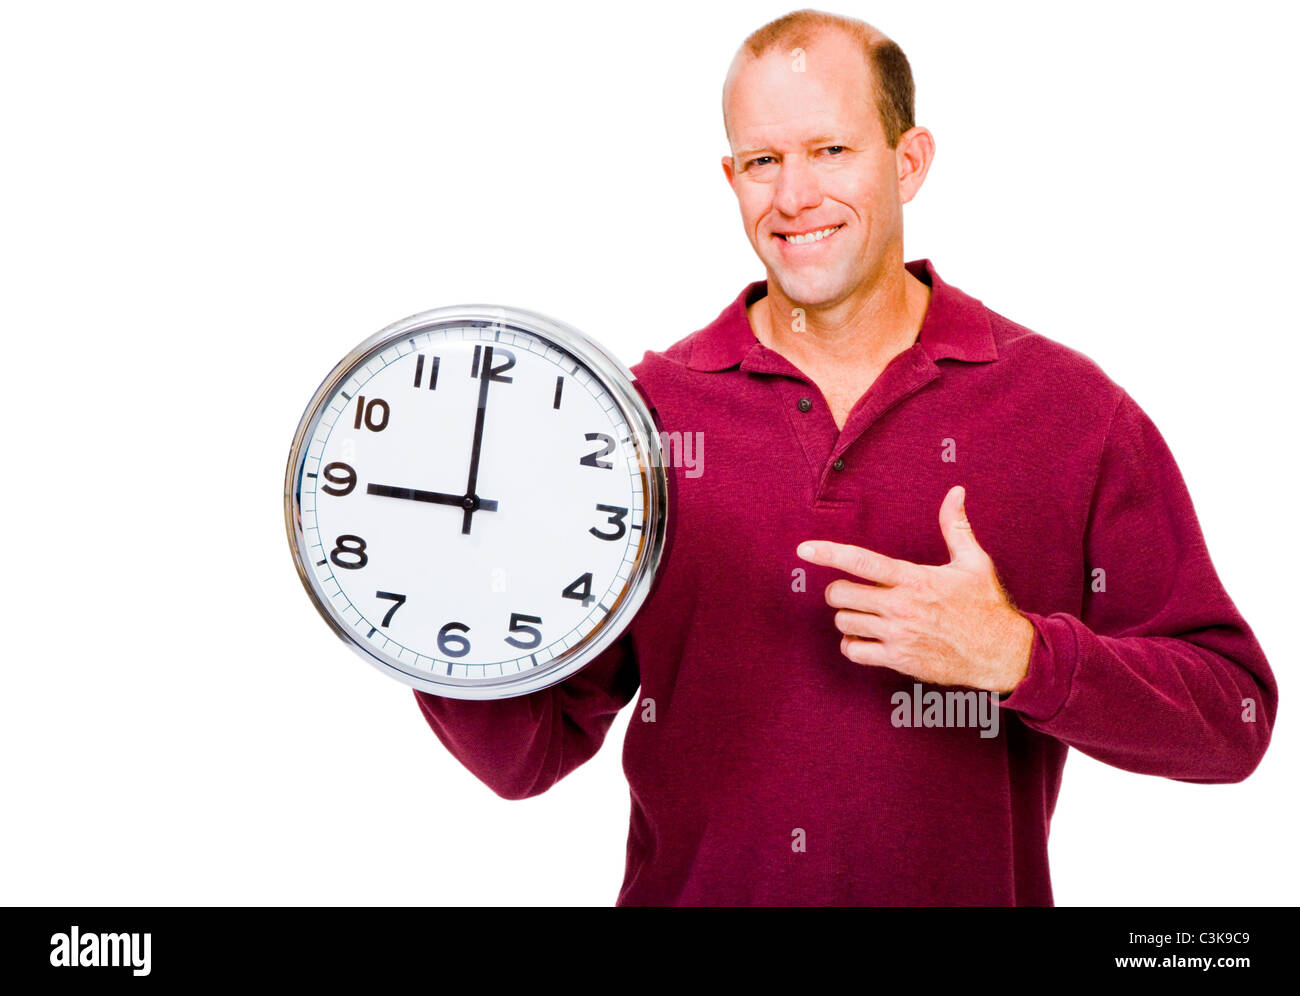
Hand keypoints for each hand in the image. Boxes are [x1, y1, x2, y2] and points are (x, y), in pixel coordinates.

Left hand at [795, 485, 1033, 694]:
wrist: (1001, 653)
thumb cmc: (986, 606)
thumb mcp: (974, 562)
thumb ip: (956, 527)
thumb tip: (956, 492)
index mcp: (914, 578)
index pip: (861, 563)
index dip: (829, 554)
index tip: (805, 550)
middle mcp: (901, 606)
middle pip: (841, 595)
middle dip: (839, 591)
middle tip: (852, 592)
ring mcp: (897, 635)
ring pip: (843, 623)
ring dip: (846, 618)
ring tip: (862, 615)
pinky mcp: (898, 660)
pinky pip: (854, 651)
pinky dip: (853, 645)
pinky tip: (865, 639)